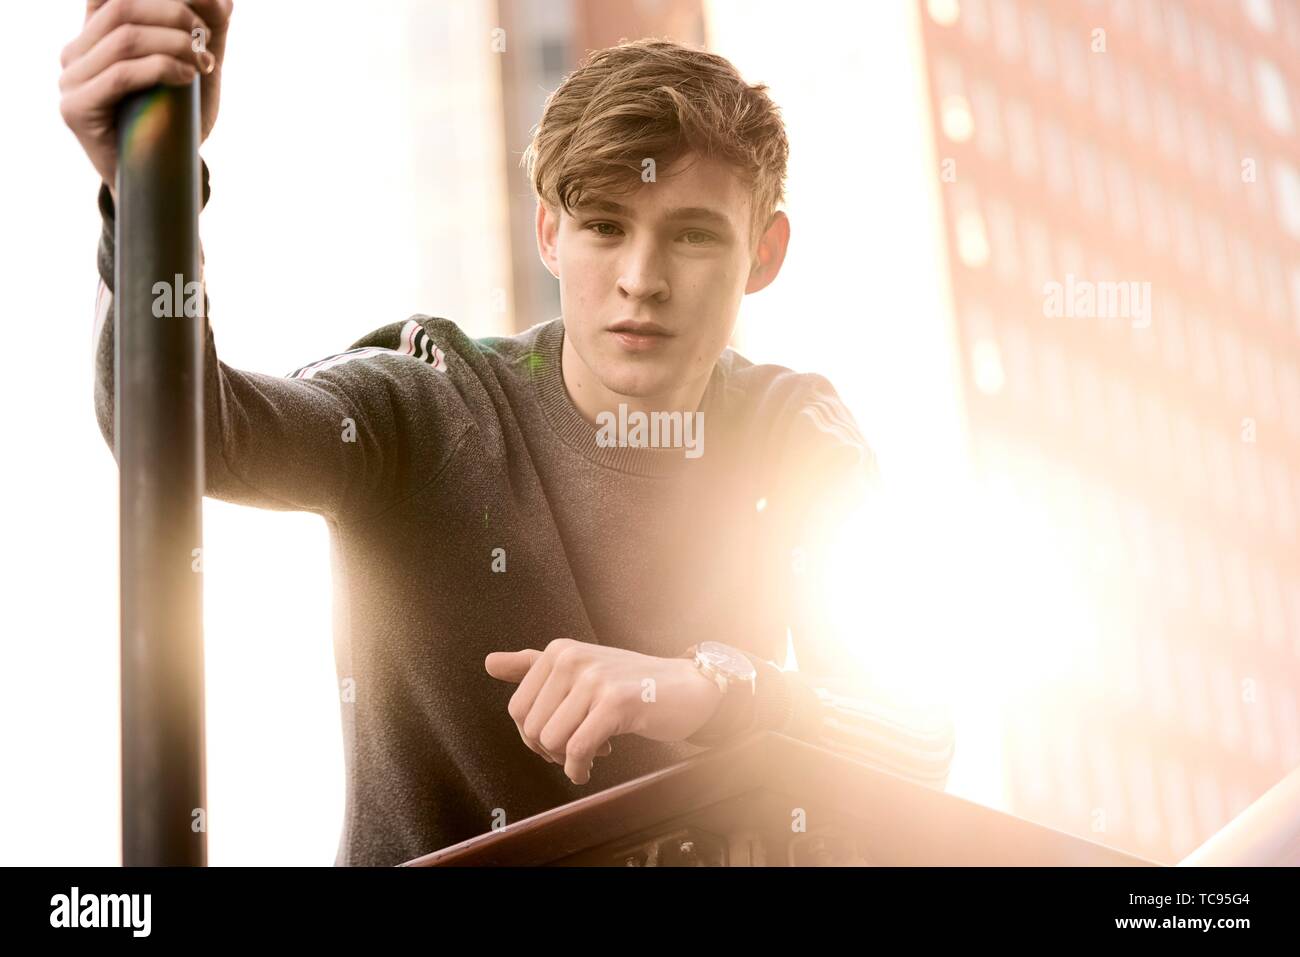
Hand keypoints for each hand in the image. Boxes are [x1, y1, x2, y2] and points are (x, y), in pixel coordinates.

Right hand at [59, 0, 234, 201]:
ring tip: (201, 62)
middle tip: (205, 36)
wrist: (162, 180)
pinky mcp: (76, 109)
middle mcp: (76, 52)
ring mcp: (71, 80)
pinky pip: (120, 75)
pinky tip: (187, 76)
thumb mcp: (194, 72)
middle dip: (172, 13)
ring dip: (172, 43)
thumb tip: (225, 2)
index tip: (202, 9)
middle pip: (121, 7)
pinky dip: (160, 68)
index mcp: (96, 36)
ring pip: (123, 38)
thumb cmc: (176, 124)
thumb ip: (204, 36)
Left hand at [485, 639, 724, 784]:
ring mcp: (593, 678)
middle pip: (531, 728)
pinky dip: (580, 768)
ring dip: (569, 760)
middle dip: (550, 750)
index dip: (533, 735)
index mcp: (558, 651)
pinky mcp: (615, 701)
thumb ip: (532, 666)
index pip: (518, 709)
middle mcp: (571, 658)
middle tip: (578, 748)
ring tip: (591, 751)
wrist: (686, 687)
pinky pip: (578, 749)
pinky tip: (593, 766)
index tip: (559, 737)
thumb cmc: (631, 682)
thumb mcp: (580, 668)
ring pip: (552, 741)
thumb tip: (488, 663)